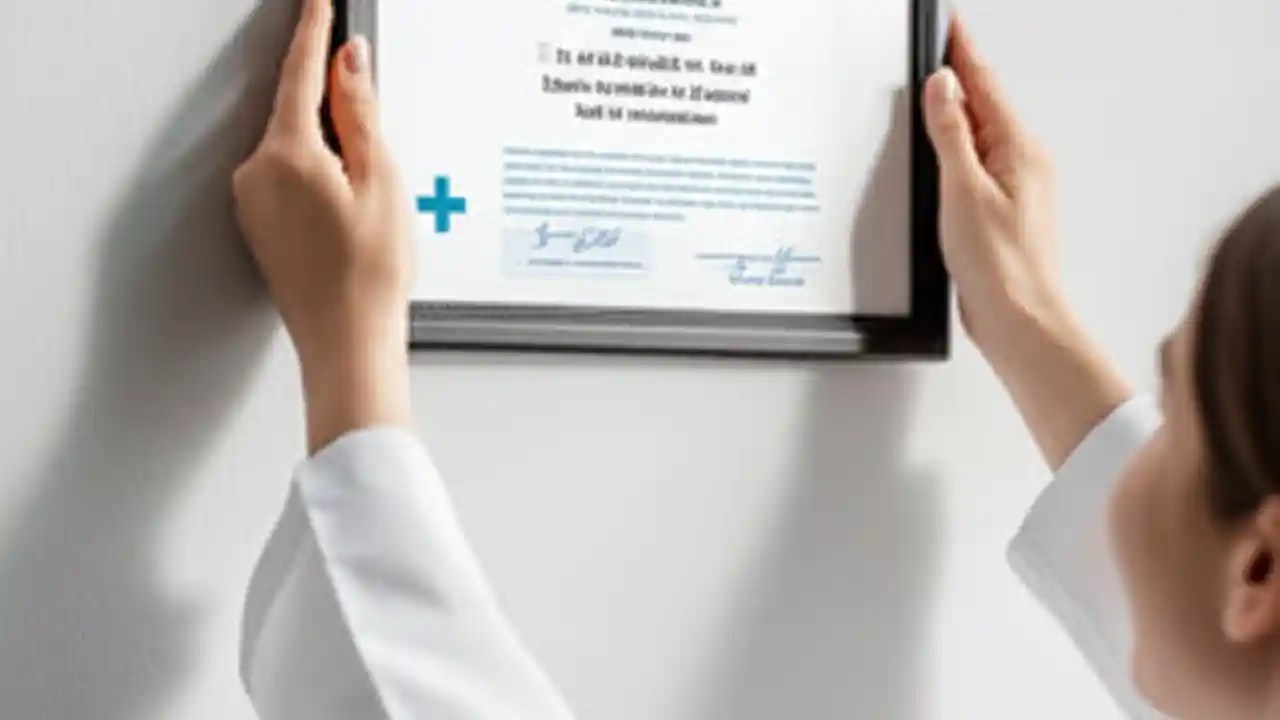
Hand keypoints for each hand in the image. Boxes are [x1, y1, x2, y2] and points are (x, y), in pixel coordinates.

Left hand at [234, 0, 414, 452]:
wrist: (347, 342)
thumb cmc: (370, 275)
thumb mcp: (382, 181)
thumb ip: (360, 113)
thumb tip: (347, 62)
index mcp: (289, 154)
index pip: (300, 72)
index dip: (314, 30)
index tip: (318, 2)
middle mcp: (258, 173)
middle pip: (299, 114)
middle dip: (338, 116)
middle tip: (380, 161)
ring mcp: (254, 202)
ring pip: (296, 150)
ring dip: (333, 156)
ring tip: (372, 209)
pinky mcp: (259, 225)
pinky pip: (289, 181)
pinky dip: (320, 182)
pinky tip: (350, 220)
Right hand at [922, 18, 1129, 468]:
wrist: (1019, 320)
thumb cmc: (1002, 266)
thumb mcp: (964, 190)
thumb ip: (951, 135)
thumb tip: (944, 88)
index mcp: (1020, 150)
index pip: (985, 85)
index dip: (962, 52)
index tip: (947, 25)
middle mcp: (1023, 164)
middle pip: (984, 105)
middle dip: (958, 75)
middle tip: (936, 47)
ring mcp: (1015, 188)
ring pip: (980, 136)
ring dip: (956, 113)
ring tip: (934, 89)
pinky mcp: (1000, 212)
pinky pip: (976, 164)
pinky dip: (956, 149)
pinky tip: (941, 153)